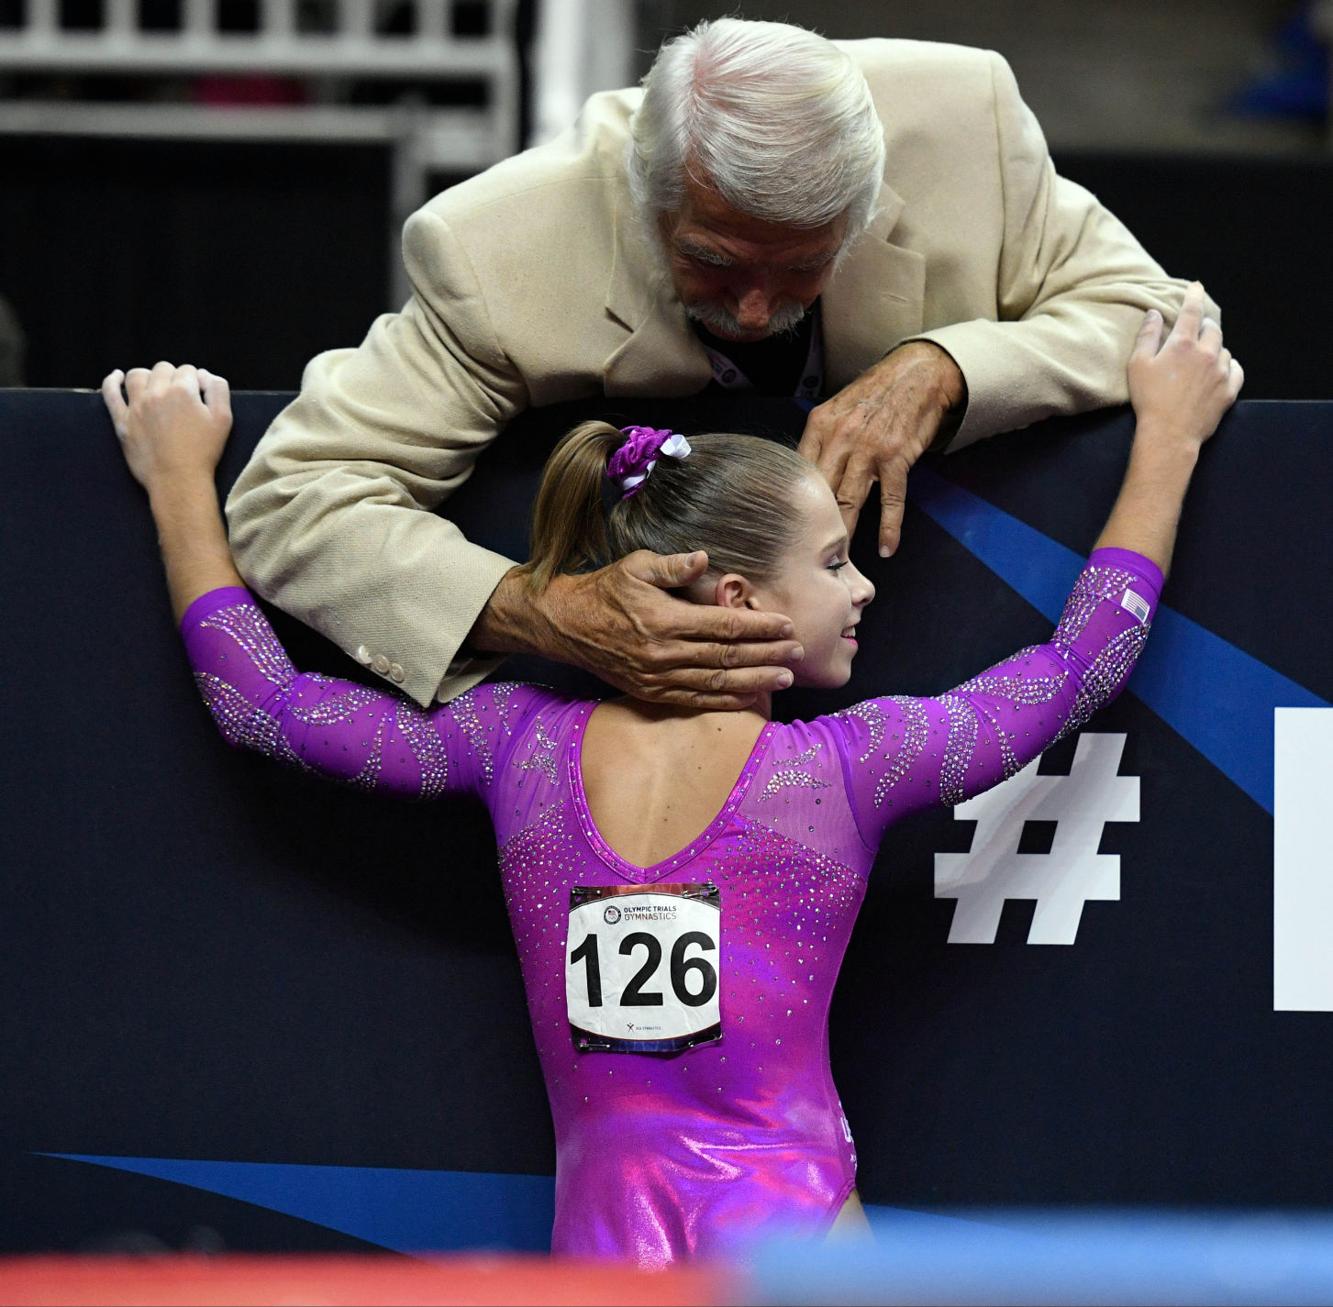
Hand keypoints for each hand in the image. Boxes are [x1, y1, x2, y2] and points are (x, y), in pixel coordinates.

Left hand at [102, 361, 232, 492]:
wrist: (178, 480)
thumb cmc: (203, 452)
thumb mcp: (224, 419)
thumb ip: (218, 389)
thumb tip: (203, 375)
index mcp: (182, 391)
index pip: (188, 370)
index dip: (195, 381)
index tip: (198, 394)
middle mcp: (156, 393)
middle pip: (163, 369)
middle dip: (174, 376)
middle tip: (180, 395)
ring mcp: (136, 406)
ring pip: (137, 375)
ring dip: (148, 376)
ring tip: (155, 387)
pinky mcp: (122, 421)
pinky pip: (111, 394)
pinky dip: (112, 381)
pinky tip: (117, 377)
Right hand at [480, 550, 803, 709]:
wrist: (566, 625)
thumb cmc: (605, 590)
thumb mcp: (636, 566)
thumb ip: (672, 565)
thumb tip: (704, 558)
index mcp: (665, 620)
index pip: (725, 625)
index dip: (760, 626)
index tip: (786, 625)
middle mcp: (664, 653)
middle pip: (728, 657)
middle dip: (767, 655)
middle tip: (798, 652)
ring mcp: (658, 677)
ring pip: (717, 683)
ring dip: (755, 682)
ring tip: (784, 678)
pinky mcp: (651, 692)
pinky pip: (696, 699)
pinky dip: (726, 701)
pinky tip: (750, 699)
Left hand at [798, 341, 964, 555]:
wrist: (918, 373)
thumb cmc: (875, 394)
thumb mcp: (837, 409)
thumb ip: (820, 441)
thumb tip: (803, 475)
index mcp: (820, 426)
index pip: (799, 473)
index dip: (794, 504)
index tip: (788, 529)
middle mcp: (840, 438)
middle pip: (820, 492)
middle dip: (813, 526)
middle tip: (807, 555)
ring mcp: (869, 449)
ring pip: (849, 501)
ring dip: (845, 534)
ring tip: (838, 561)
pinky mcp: (896, 457)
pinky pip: (891, 500)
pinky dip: (889, 528)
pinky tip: (885, 548)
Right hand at [1128, 282, 1242, 452]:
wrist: (1169, 434)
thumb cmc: (1148, 400)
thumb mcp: (1138, 366)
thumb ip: (1146, 336)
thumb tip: (1153, 314)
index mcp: (1183, 344)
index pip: (1192, 311)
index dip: (1194, 296)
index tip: (1196, 287)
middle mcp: (1207, 353)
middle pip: (1213, 328)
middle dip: (1205, 325)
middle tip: (1196, 329)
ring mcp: (1221, 372)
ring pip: (1224, 349)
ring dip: (1214, 348)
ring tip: (1202, 357)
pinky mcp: (1229, 390)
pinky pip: (1235, 369)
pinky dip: (1229, 365)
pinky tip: (1220, 370)